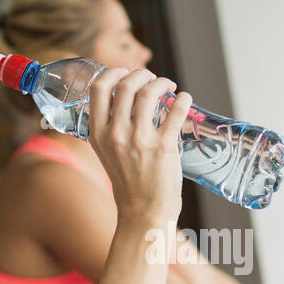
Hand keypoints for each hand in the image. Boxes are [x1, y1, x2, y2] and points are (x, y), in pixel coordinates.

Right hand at [86, 67, 192, 224]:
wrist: (143, 212)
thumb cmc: (128, 182)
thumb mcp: (106, 153)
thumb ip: (108, 127)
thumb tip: (123, 99)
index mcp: (98, 134)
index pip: (98, 89)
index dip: (113, 72)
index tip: (126, 72)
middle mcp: (116, 134)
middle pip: (126, 85)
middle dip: (142, 74)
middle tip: (152, 79)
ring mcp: (140, 140)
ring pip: (149, 92)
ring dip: (162, 82)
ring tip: (169, 87)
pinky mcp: (164, 146)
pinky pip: (176, 111)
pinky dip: (183, 99)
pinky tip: (185, 98)